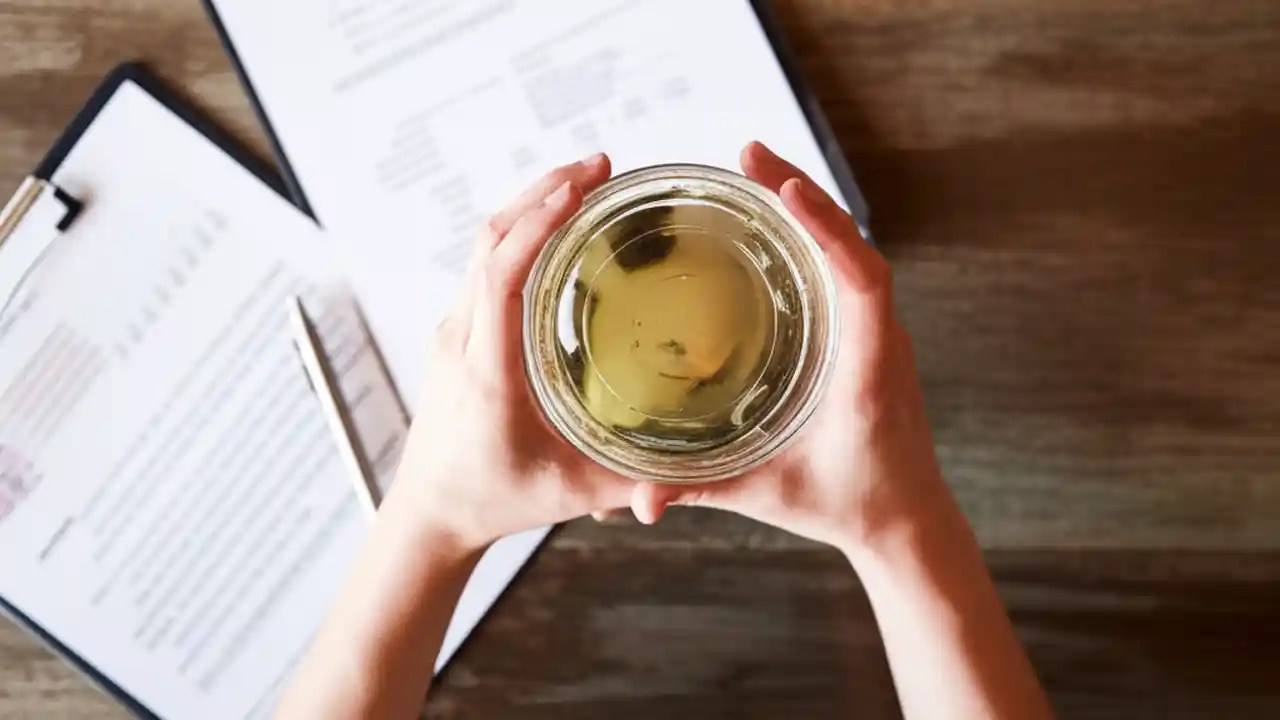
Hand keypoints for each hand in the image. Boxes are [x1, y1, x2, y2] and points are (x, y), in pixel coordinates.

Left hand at [392, 153, 634, 549]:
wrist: (428, 512)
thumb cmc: (492, 501)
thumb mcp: (569, 493)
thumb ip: (630, 483)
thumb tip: (683, 477)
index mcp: (488, 371)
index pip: (503, 275)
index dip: (539, 223)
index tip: (580, 186)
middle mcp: (462, 339)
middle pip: (490, 241)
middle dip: (542, 192)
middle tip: (599, 165)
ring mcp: (454, 332)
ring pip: (483, 246)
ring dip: (530, 205)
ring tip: (584, 182)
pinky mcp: (457, 333)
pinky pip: (484, 266)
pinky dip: (520, 233)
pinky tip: (557, 228)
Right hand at [630, 142, 951, 554]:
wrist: (906, 521)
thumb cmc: (848, 506)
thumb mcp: (769, 496)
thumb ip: (702, 492)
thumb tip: (639, 502)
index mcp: (866, 374)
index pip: (863, 280)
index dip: (827, 229)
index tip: (784, 188)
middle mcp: (882, 342)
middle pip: (856, 245)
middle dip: (804, 192)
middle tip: (748, 153)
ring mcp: (882, 335)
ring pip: (855, 251)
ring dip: (812, 205)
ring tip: (758, 169)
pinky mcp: (874, 336)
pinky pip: (851, 268)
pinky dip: (818, 233)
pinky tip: (779, 220)